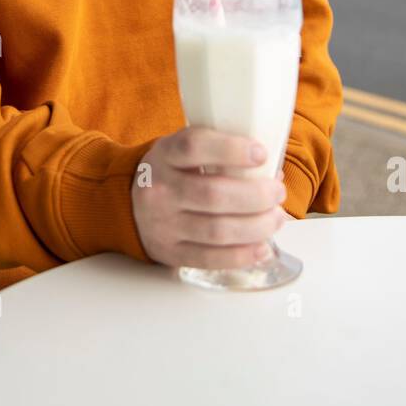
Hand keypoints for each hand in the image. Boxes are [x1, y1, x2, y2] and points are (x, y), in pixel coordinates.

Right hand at [131, 126, 287, 268]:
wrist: (127, 205)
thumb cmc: (170, 173)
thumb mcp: (182, 151)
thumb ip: (219, 153)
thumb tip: (270, 171)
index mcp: (164, 156)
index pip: (194, 146)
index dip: (231, 150)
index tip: (260, 153)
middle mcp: (160, 190)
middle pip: (213, 194)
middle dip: (256, 195)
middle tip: (277, 192)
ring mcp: (163, 225)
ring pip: (217, 230)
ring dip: (256, 226)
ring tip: (276, 218)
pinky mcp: (170, 253)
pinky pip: (210, 258)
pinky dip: (242, 255)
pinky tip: (262, 247)